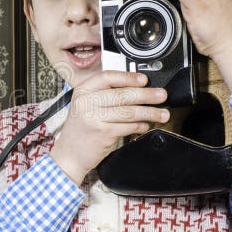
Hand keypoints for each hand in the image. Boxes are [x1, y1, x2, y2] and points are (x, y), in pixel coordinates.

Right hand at [49, 71, 169, 184]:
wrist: (69, 154)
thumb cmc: (80, 129)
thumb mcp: (85, 106)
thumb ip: (104, 95)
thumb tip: (135, 87)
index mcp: (82, 91)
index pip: (107, 77)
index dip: (128, 77)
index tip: (144, 80)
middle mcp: (86, 102)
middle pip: (122, 94)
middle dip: (146, 95)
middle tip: (161, 95)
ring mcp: (94, 118)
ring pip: (129, 111)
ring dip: (149, 112)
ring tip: (162, 113)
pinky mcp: (103, 133)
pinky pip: (129, 126)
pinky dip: (141, 125)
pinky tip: (146, 125)